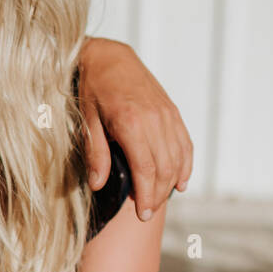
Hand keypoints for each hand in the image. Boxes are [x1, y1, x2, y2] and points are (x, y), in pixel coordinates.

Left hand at [77, 37, 192, 221]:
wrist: (109, 56)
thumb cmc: (92, 88)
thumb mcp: (87, 120)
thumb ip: (95, 153)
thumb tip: (98, 185)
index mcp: (131, 123)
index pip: (146, 169)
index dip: (146, 195)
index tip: (141, 215)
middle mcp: (154, 120)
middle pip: (164, 168)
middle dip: (157, 195)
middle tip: (146, 213)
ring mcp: (166, 115)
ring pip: (177, 158)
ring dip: (171, 183)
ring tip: (159, 201)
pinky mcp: (172, 112)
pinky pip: (185, 143)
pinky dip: (185, 164)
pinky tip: (181, 181)